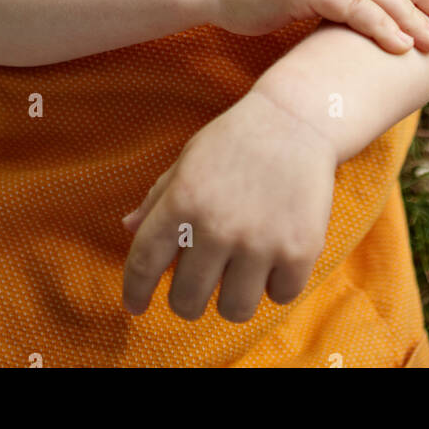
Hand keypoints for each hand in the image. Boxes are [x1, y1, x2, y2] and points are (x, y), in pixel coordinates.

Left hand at [121, 90, 335, 323]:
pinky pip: (280, 297)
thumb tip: (128, 227)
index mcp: (182, 200)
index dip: (134, 291)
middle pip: (187, 301)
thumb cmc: (235, 141)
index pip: (144, 263)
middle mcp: (217, 226)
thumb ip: (159, 197)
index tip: (135, 305)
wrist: (296, 119)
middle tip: (198, 285)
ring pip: (234, 310)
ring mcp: (259, 241)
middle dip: (187, 299)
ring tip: (240, 272)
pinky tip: (275, 258)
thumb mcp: (189, 161)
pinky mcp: (299, 250)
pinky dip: (276, 284)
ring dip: (232, 297)